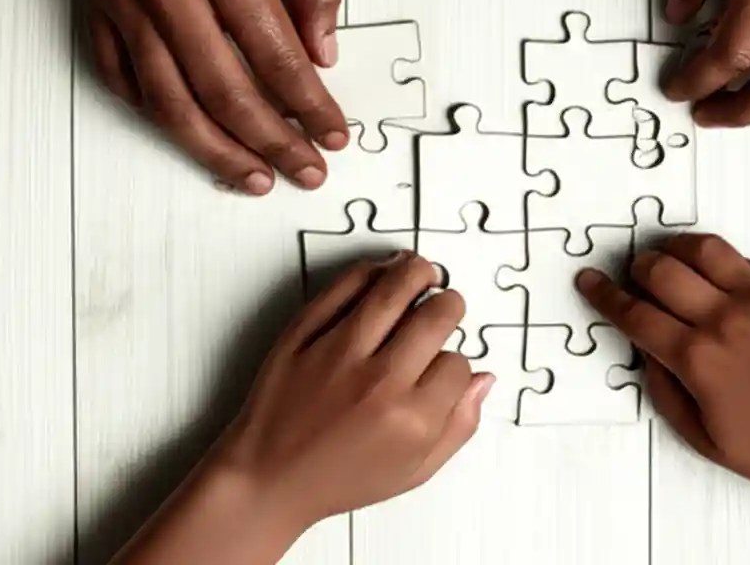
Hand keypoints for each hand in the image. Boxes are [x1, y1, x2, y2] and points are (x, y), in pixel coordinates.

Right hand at [80, 0, 347, 194]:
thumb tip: (322, 52)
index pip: (279, 60)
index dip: (311, 108)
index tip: (332, 135)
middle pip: (226, 95)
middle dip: (272, 144)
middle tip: (303, 171)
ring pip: (170, 103)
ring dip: (215, 151)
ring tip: (253, 176)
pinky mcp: (97, 0)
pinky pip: (121, 77)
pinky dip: (155, 114)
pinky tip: (188, 133)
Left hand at [215, 253, 493, 525]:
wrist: (267, 477)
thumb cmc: (336, 478)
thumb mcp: (413, 471)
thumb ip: (457, 427)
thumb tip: (482, 379)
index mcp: (412, 421)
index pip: (457, 363)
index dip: (456, 359)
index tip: (442, 363)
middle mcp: (380, 382)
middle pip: (436, 316)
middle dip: (450, 305)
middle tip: (445, 306)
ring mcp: (339, 352)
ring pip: (395, 288)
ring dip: (418, 272)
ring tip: (424, 273)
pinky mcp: (305, 333)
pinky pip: (345, 286)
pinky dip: (370, 271)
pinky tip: (382, 275)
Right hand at [577, 234, 749, 492]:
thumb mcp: (707, 441)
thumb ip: (666, 395)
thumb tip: (648, 356)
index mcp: (698, 361)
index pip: (634, 315)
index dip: (604, 295)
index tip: (590, 282)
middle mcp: (725, 322)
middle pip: (661, 271)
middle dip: (636, 269)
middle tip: (633, 278)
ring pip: (703, 250)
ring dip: (675, 250)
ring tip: (668, 260)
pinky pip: (744, 262)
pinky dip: (717, 261)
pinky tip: (712, 274)